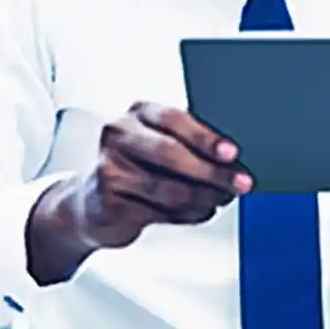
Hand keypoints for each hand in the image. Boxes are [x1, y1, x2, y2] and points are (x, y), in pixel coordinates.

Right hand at [27, 102, 250, 283]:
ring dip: (204, 197)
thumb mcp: (159, 143)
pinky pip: (161, 212)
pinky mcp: (109, 204)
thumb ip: (190, 144)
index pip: (174, 119)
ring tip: (222, 199)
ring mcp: (109, 170)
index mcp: (138, 113)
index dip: (205, 137)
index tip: (231, 153)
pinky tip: (200, 211)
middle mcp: (118, 135)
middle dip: (212, 172)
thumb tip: (234, 161)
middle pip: (171, 154)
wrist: (90, 203)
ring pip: (169, 188)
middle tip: (239, 183)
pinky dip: (188, 214)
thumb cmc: (138, 167)